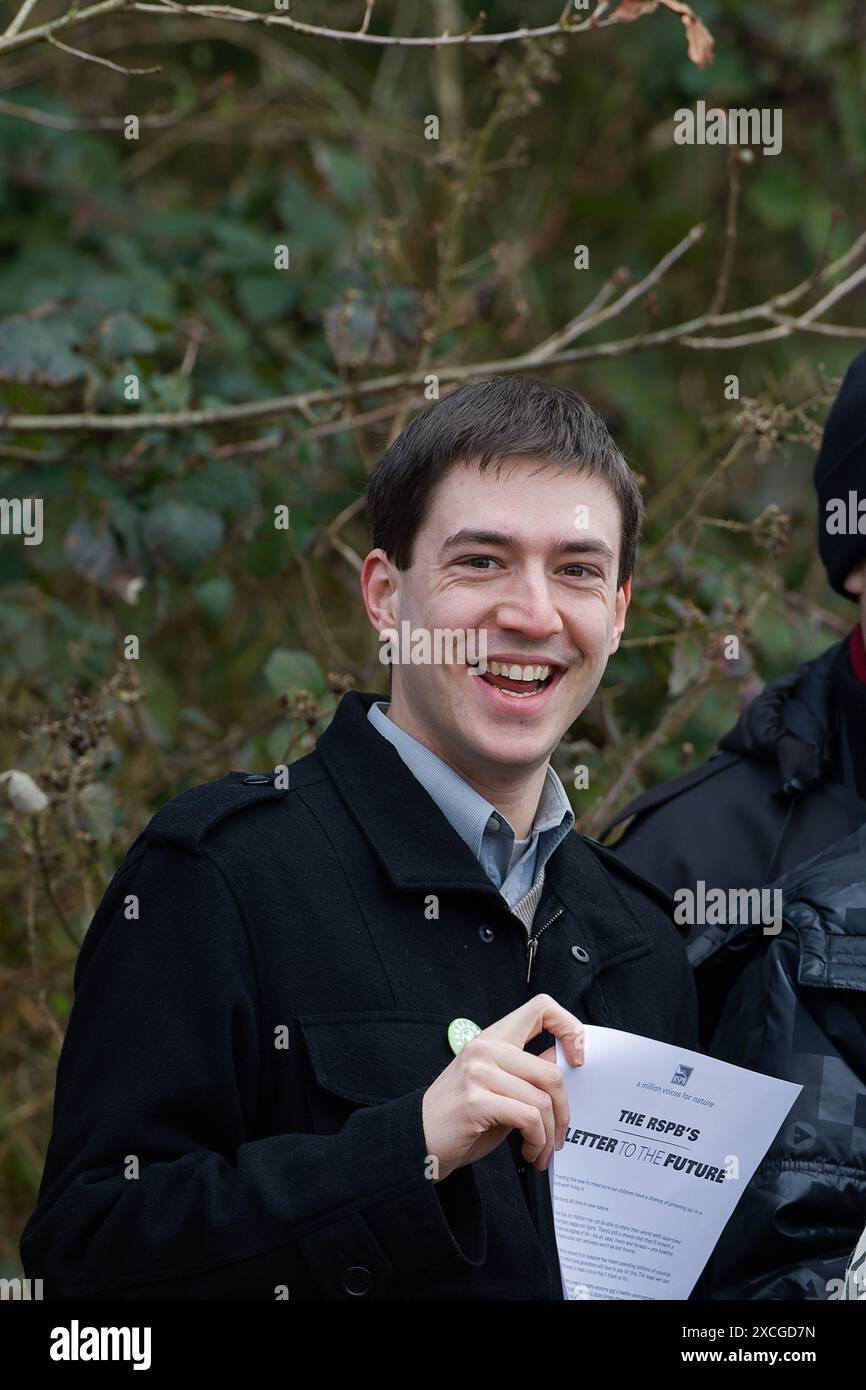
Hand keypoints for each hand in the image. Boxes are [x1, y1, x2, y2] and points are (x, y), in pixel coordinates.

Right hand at [421, 994, 584, 1182]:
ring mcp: (479, 1073)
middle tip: (559, 1135)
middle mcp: (485, 1048)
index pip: (541, 1007)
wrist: (418, 1142)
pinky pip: (528, 1118)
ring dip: (548, 1135)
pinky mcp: (476, 1101)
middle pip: (551, 1071)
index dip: (568, 1027)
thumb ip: (528, 1072)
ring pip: (542, 1100)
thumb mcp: (498, 1087)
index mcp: (492, 1038)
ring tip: (540, 1149)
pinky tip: (528, 1151)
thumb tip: (566, 1062)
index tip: (577, 1059)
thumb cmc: (461, 1118)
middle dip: (564, 1111)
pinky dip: (536, 1141)